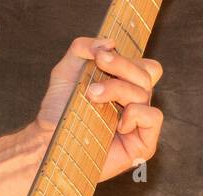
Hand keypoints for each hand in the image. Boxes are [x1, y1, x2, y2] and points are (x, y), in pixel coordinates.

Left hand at [35, 36, 163, 182]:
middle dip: (121, 65)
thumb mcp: (66, 70)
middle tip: (98, 65)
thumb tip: (110, 43)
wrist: (48, 140)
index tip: (100, 57)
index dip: (127, 58)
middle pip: (147, 73)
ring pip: (146, 92)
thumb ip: (83, 47)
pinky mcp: (143, 144)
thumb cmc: (59, 111)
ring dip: (118, 89)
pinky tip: (116, 124)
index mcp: (123, 87)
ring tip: (92, 96)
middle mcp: (134, 104)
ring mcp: (139, 124)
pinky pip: (154, 117)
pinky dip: (136, 113)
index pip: (144, 66)